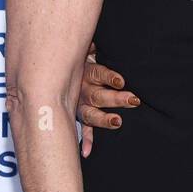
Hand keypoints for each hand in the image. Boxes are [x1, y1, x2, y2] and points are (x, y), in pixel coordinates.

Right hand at [77, 42, 138, 157]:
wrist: (59, 68)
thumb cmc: (84, 56)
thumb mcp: (86, 46)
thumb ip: (92, 43)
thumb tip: (96, 39)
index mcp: (86, 70)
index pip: (99, 73)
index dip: (110, 76)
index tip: (121, 81)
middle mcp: (81, 88)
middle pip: (98, 94)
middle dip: (116, 98)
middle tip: (133, 100)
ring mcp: (79, 103)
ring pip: (90, 113)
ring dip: (103, 119)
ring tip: (117, 122)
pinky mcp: (78, 115)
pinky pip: (83, 128)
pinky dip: (87, 141)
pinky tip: (88, 152)